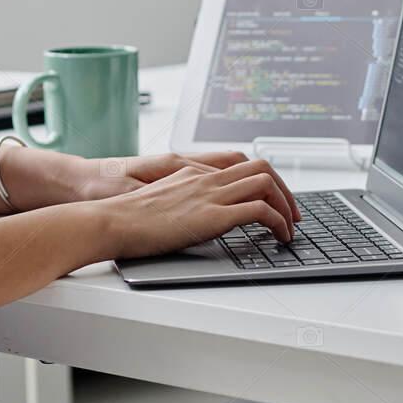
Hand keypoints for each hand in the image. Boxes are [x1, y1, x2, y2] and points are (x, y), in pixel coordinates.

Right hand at [94, 158, 301, 258]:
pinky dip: (278, 222)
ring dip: (286, 205)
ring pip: (266, 183)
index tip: (272, 200)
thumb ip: (179, 204)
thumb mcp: (158, 204)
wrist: (110, 220)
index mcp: (192, 173)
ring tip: (289, 228)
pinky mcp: (212, 215)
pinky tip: (279, 237)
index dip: (264, 181)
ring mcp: (210, 194)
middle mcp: (205, 178)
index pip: (240, 165)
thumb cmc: (125, 218)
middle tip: (292, 213)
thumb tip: (193, 220)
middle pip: (261, 167)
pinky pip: (260, 210)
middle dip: (284, 190)